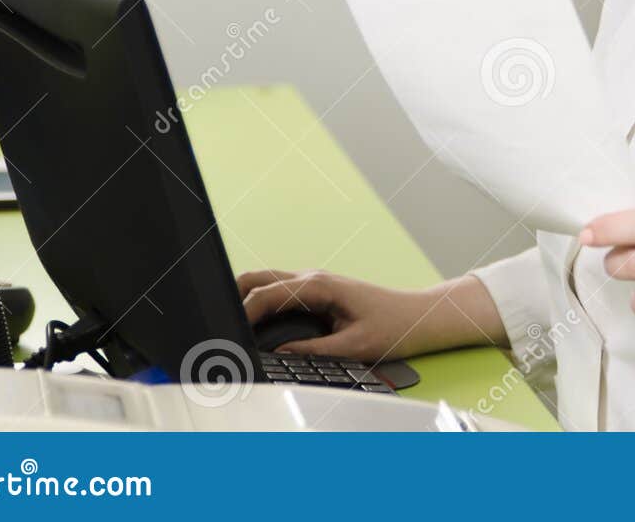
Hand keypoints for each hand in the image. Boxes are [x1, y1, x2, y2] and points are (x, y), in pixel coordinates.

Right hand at [237, 269, 444, 360]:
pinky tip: (251, 323)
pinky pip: (278, 292)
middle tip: (217, 323)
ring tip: (229, 326)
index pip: (268, 293)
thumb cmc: (392, 327)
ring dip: (246, 298)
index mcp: (319, 286)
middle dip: (233, 296)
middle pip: (259, 278)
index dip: (243, 312)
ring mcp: (314, 282)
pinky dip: (259, 303)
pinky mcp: (316, 292)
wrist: (417, 317)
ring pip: (266, 282)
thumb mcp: (353, 347)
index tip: (228, 331)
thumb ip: (313, 350)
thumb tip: (279, 355)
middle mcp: (313, 278)